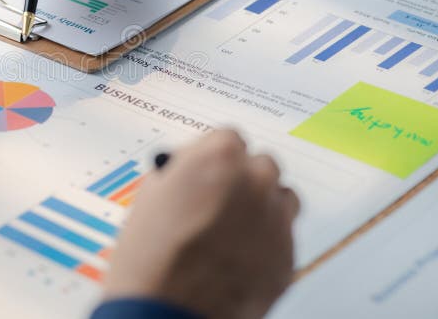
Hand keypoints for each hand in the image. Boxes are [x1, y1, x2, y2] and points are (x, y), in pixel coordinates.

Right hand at [105, 130, 298, 318]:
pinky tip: (238, 257)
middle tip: (220, 199)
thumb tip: (197, 168)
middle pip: (261, 164)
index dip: (214, 155)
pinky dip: (266, 242)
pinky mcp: (287, 258)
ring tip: (233, 228)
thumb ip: (183, 171)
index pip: (229, 137)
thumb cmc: (149, 258)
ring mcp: (275, 221)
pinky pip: (283, 237)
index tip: (207, 169)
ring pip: (282, 198)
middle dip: (243, 178)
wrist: (165, 315)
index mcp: (220, 158)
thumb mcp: (151, 196)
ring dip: (262, 205)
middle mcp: (255, 182)